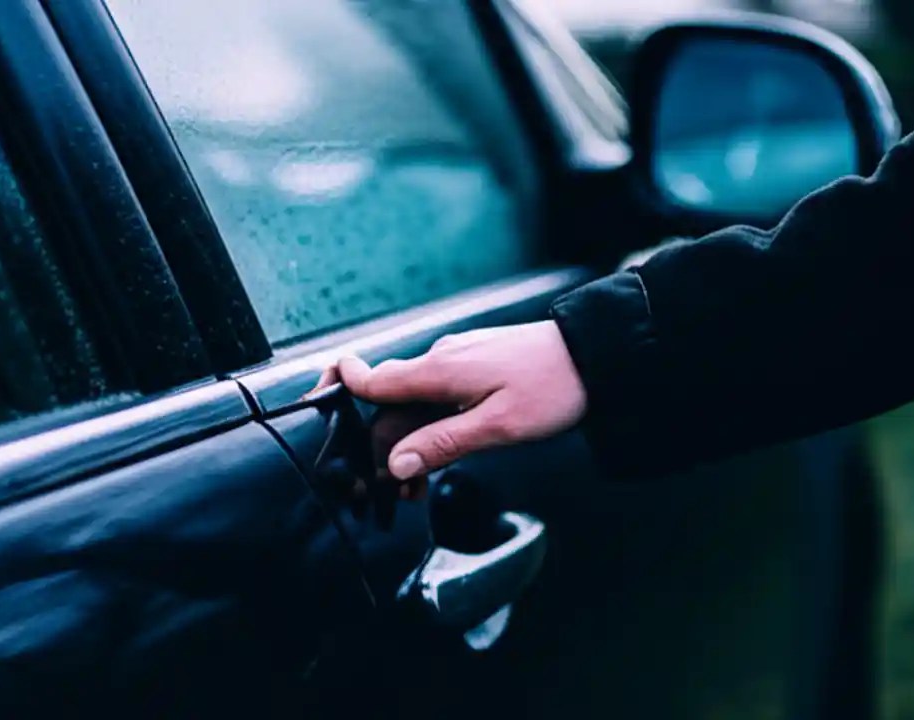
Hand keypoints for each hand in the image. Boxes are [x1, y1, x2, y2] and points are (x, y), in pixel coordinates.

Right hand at [315, 321, 587, 479]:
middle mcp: (441, 361)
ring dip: (410, 442)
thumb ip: (442, 444)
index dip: (338, 388)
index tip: (318, 406)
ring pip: (415, 403)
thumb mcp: (497, 427)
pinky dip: (431, 426)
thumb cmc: (553, 387)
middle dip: (381, 444)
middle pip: (389, 402)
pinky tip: (440, 455)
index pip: (370, 377)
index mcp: (439, 371)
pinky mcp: (474, 366)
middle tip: (390, 489)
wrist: (595, 356)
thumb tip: (396, 464)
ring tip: (417, 486)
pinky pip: (437, 397)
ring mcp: (458, 361)